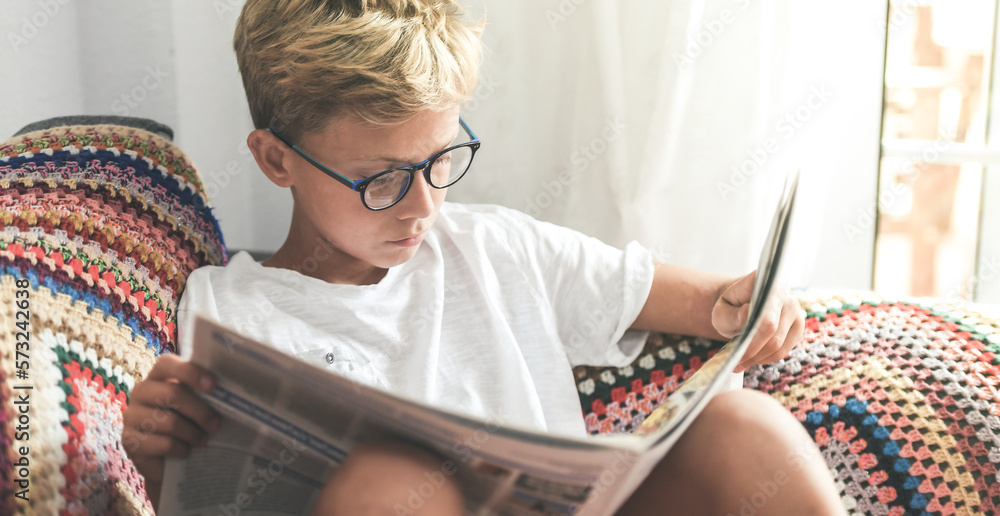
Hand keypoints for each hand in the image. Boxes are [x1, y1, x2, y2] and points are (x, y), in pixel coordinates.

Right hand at [122, 354, 220, 506]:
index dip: (190, 372)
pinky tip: (187, 452)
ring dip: (193, 434)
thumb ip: (207, 393)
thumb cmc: (189, 425)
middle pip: (173, 394)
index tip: (214, 386)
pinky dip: (182, 450)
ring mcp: (131, 416)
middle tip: (217, 424)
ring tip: (203, 441)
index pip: (167, 363)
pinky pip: (163, 444)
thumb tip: (237, 386)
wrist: (168, 461)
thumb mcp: (197, 405)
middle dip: (200, 411)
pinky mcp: (130, 441)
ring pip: (170, 422)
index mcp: (158, 376)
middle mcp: (140, 392)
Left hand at [711, 270, 804, 372]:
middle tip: (736, 363)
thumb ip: (730, 314)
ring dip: (759, 358)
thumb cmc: (730, 306)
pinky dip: (768, 358)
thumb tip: (745, 315)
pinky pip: (785, 349)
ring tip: (742, 362)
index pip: (765, 316)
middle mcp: (786, 295)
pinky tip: (754, 358)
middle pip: (773, 333)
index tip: (737, 352)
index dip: (752, 337)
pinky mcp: (798, 326)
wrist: (743, 303)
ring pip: (780, 345)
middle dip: (753, 352)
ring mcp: (796, 311)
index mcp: (766, 284)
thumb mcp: (721, 309)